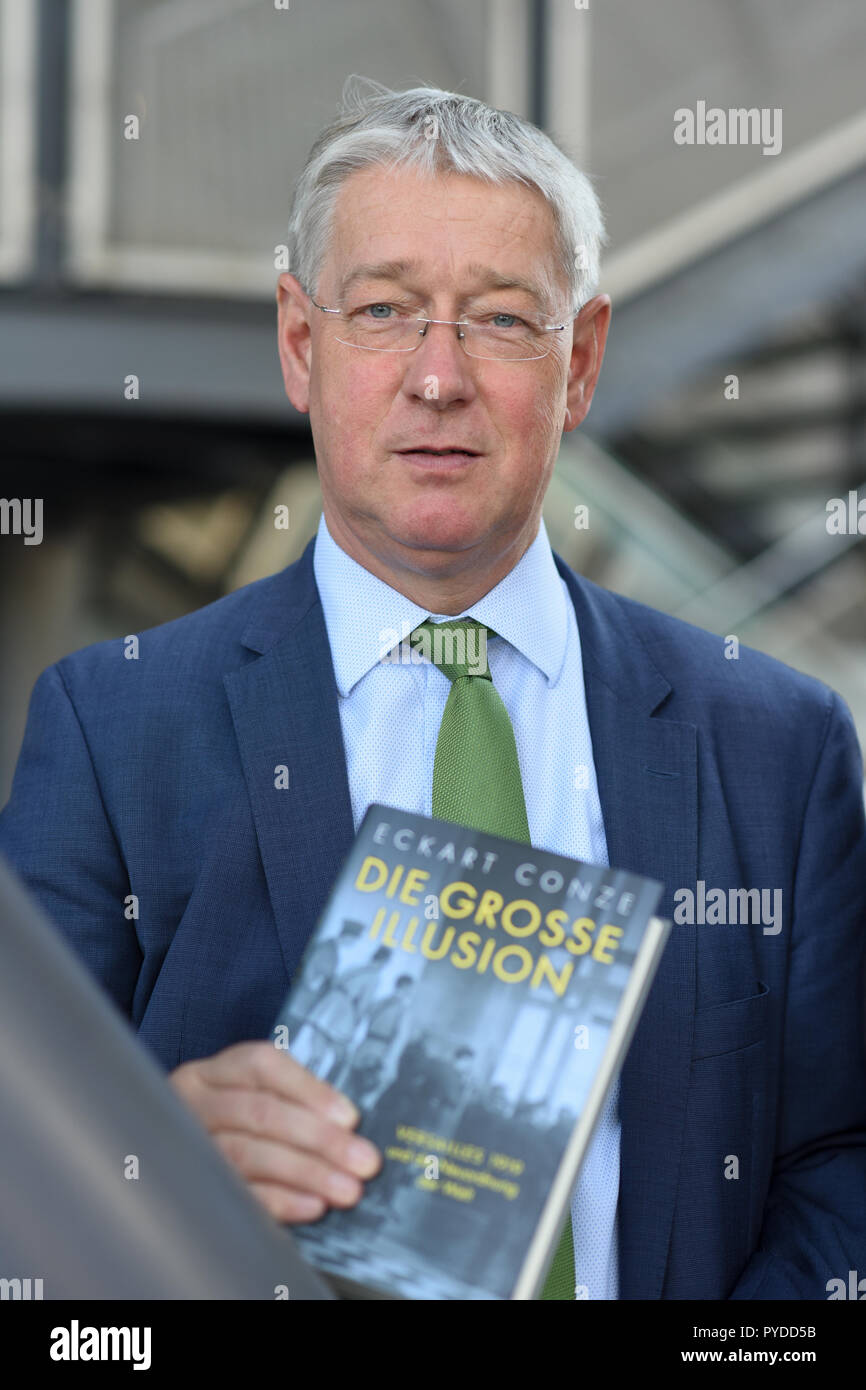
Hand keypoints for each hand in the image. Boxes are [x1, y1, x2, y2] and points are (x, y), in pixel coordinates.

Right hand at [169, 1041, 381, 1223]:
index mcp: (212, 1073)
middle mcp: (194, 1103)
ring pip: (250, 1154)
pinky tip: (312, 1206)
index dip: (309, 1089)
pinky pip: (239, 1194)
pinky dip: (280, 1200)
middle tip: (364, 1161)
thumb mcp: (250, 1099)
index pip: (262, 1066)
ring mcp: (189, 1147)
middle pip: (261, 1113)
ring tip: (346, 1189)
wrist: (173, 1161)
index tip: (350, 1117)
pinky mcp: (193, 1189)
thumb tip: (350, 1125)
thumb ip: (290, 1102)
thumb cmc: (232, 1125)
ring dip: (306, 1172)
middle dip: (320, 1138)